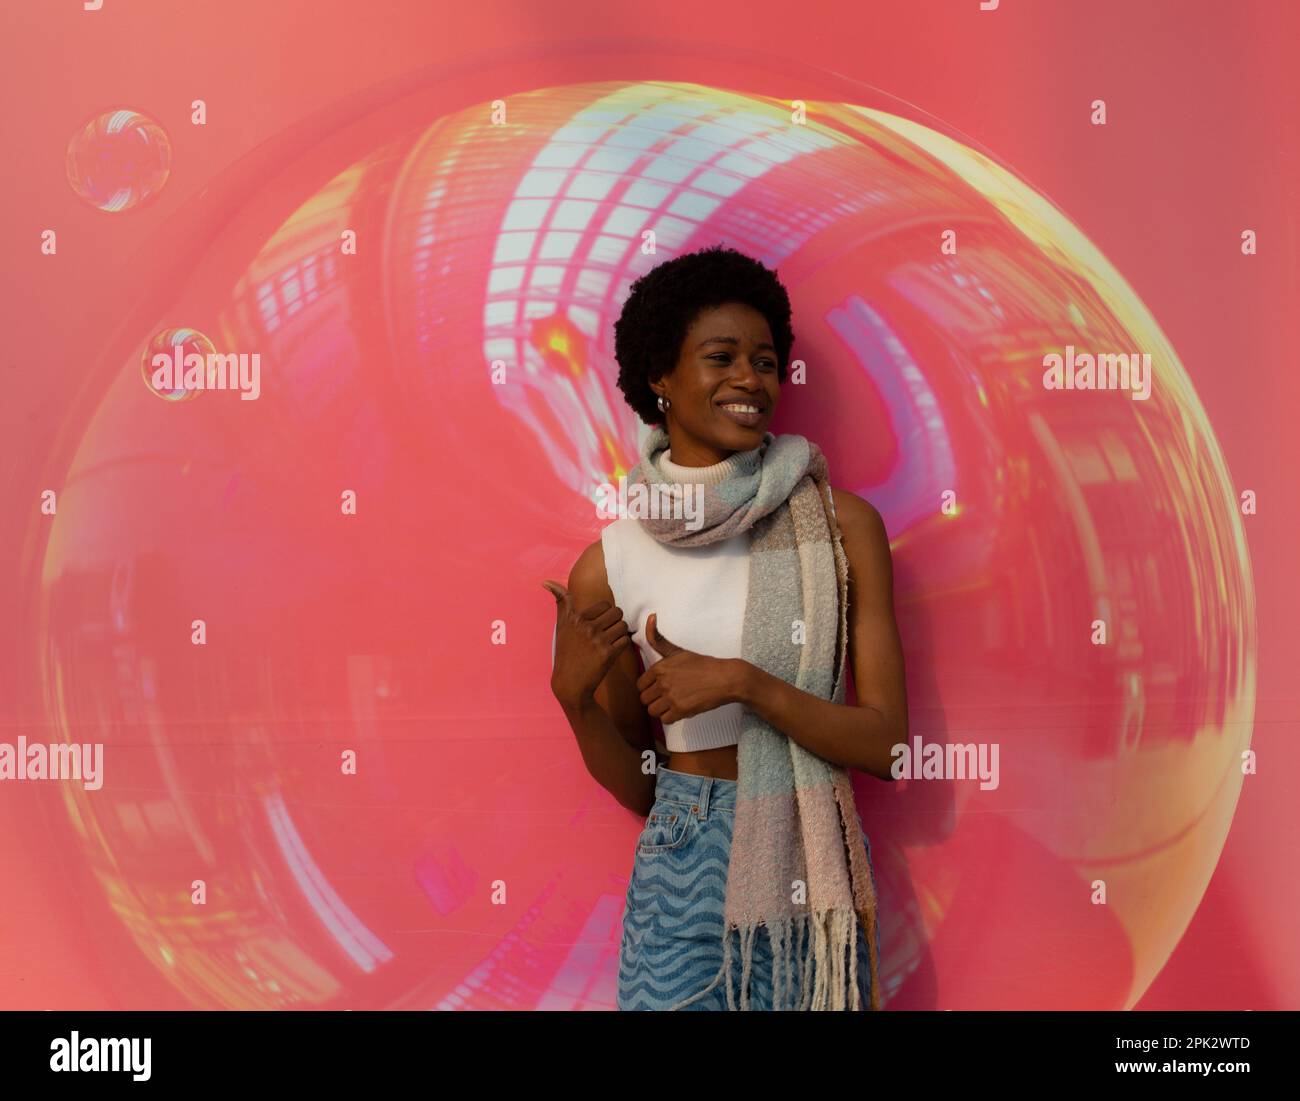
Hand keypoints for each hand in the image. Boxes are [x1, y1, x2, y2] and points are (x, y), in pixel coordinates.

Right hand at [542, 580, 632, 707]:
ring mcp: (598, 641)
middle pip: (617, 613)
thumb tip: (546, 581)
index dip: (606, 615)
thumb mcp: (561, 626)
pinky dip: (622, 646)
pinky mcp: (608, 654)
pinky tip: (612, 651)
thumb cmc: (565, 652)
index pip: (606, 605)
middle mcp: (587, 627)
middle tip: (609, 633)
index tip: (600, 625)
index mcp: (576, 618)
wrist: (570, 683)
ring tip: (611, 641)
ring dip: (621, 634)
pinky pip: (625, 641)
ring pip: (623, 626)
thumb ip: (561, 602)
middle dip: (616, 622)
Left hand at [635, 612, 741, 723]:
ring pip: (652, 711)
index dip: (650, 687)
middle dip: (654, 699)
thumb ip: (658, 638)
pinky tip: (680, 709)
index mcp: (660, 667)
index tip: (661, 686)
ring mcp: (671, 697)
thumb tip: (650, 616)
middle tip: (668, 696)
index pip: (640, 684)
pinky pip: (664, 720)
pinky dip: (671, 717)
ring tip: (673, 703)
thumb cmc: (702, 664)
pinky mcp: (681, 710)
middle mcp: (663, 682)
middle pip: (644, 699)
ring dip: (662, 709)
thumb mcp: (678, 651)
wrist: (725, 678)